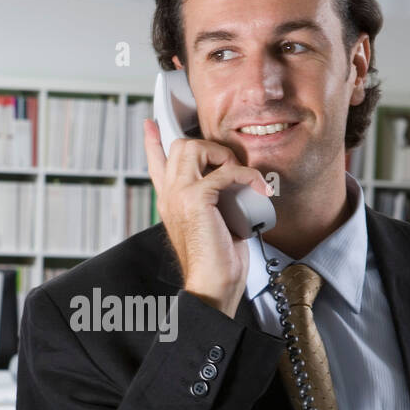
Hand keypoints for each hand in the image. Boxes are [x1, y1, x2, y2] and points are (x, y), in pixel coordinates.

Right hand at [144, 119, 272, 317]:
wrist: (213, 284)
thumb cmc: (218, 261)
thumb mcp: (215, 223)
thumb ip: (215, 200)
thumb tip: (235, 183)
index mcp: (170, 201)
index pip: (156, 163)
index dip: (153, 141)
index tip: (151, 125)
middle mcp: (169, 195)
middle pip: (181, 145)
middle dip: (211, 148)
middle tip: (232, 170)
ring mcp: (179, 195)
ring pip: (195, 148)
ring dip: (225, 158)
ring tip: (241, 180)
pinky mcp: (196, 199)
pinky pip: (226, 172)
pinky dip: (248, 178)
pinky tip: (258, 191)